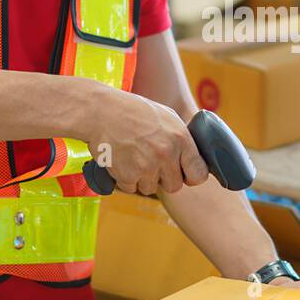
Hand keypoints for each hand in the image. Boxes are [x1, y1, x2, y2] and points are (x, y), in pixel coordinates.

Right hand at [85, 89, 208, 195]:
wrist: (101, 111)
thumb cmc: (133, 111)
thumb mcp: (167, 116)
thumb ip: (181, 139)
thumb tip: (193, 157)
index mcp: (180, 139)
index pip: (199, 174)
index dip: (191, 176)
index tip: (184, 174)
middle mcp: (166, 154)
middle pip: (174, 186)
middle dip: (164, 178)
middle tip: (152, 163)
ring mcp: (146, 167)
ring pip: (151, 188)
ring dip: (143, 178)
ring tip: (134, 157)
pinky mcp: (127, 176)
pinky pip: (132, 188)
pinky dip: (126, 179)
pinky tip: (122, 160)